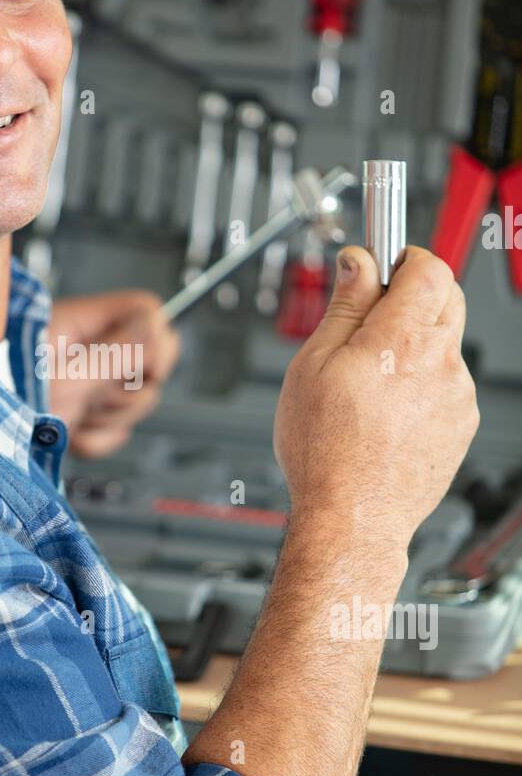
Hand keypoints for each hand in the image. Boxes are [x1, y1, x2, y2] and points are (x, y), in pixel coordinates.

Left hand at [45, 289, 180, 457]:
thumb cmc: (4, 396)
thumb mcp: (66, 373)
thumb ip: (118, 352)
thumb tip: (159, 332)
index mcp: (85, 324)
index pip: (147, 313)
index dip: (155, 339)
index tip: (145, 366)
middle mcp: (91, 352)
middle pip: (151, 362)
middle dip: (128, 388)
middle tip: (94, 392)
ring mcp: (89, 386)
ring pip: (138, 401)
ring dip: (108, 417)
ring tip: (73, 413)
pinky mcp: (85, 417)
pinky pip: (119, 432)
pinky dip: (98, 439)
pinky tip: (72, 433)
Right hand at [273, 244, 479, 546]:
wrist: (353, 517)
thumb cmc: (326, 451)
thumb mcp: (312, 365)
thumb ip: (344, 307)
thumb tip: (358, 263)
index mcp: (401, 340)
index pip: (429, 267)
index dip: (405, 258)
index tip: (383, 266)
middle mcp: (441, 363)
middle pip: (447, 297)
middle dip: (414, 294)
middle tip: (373, 316)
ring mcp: (458, 395)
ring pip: (446, 342)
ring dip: (416, 343)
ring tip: (372, 380)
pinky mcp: (462, 423)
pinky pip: (448, 382)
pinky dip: (424, 383)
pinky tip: (387, 411)